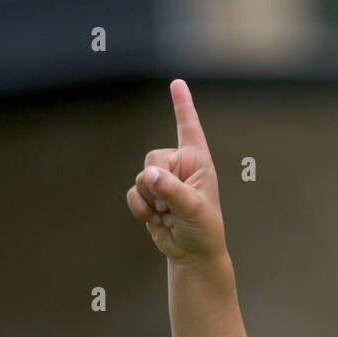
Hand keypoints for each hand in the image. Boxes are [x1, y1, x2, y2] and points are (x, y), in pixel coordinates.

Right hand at [126, 79, 226, 263]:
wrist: (191, 253)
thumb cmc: (203, 228)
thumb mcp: (193, 208)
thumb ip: (172, 190)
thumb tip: (149, 176)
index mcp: (198, 161)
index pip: (188, 127)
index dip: (182, 105)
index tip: (177, 83)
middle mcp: (179, 165)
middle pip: (154, 157)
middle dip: (159, 183)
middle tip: (174, 205)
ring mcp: (162, 180)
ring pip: (141, 176)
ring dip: (152, 200)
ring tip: (169, 214)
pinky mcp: (149, 195)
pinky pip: (134, 192)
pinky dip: (140, 208)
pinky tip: (156, 219)